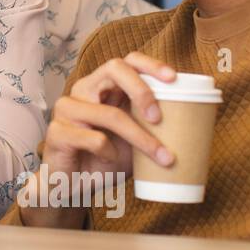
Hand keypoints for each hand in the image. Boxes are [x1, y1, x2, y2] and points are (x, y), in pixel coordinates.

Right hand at [20, 52, 176, 228]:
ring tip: (162, 157)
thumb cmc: (104, 160)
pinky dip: (110, 153)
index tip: (174, 79)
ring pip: (110, 114)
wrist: (71, 187)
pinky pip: (94, 139)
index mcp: (101, 86)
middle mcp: (82, 91)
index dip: (150, 65)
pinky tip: (111, 161)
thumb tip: (193, 123)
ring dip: (141, 138)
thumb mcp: (133, 140)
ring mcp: (66, 109)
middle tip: (159, 117)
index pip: (125, 62)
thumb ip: (149, 126)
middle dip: (142, 90)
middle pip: (113, 69)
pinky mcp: (56, 132)